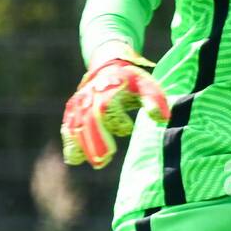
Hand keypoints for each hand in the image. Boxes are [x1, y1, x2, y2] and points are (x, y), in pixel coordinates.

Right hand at [61, 46, 169, 169]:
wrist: (108, 66)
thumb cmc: (131, 81)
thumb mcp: (146, 86)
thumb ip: (154, 101)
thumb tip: (162, 118)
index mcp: (109, 89)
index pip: (107, 106)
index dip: (116, 119)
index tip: (128, 128)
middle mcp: (90, 97)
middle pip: (89, 120)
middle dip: (95, 140)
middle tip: (103, 160)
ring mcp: (79, 104)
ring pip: (76, 126)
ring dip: (83, 145)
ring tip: (96, 164)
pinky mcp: (73, 111)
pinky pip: (68, 127)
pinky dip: (70, 142)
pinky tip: (75, 159)